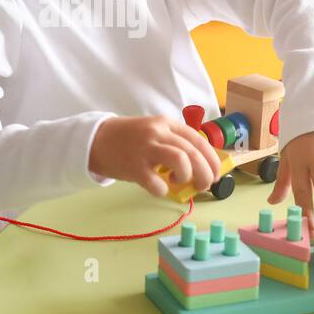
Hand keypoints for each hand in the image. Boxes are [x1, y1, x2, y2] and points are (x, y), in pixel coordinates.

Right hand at [89, 115, 223, 198]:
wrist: (97, 140)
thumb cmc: (130, 140)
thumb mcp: (155, 133)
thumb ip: (175, 144)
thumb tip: (201, 167)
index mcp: (167, 124)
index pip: (199, 140)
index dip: (212, 159)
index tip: (216, 173)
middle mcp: (159, 133)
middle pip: (193, 152)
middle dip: (205, 173)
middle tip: (204, 185)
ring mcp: (146, 148)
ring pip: (180, 160)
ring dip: (187, 176)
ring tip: (181, 182)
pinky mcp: (133, 166)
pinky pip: (155, 182)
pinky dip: (162, 189)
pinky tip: (159, 189)